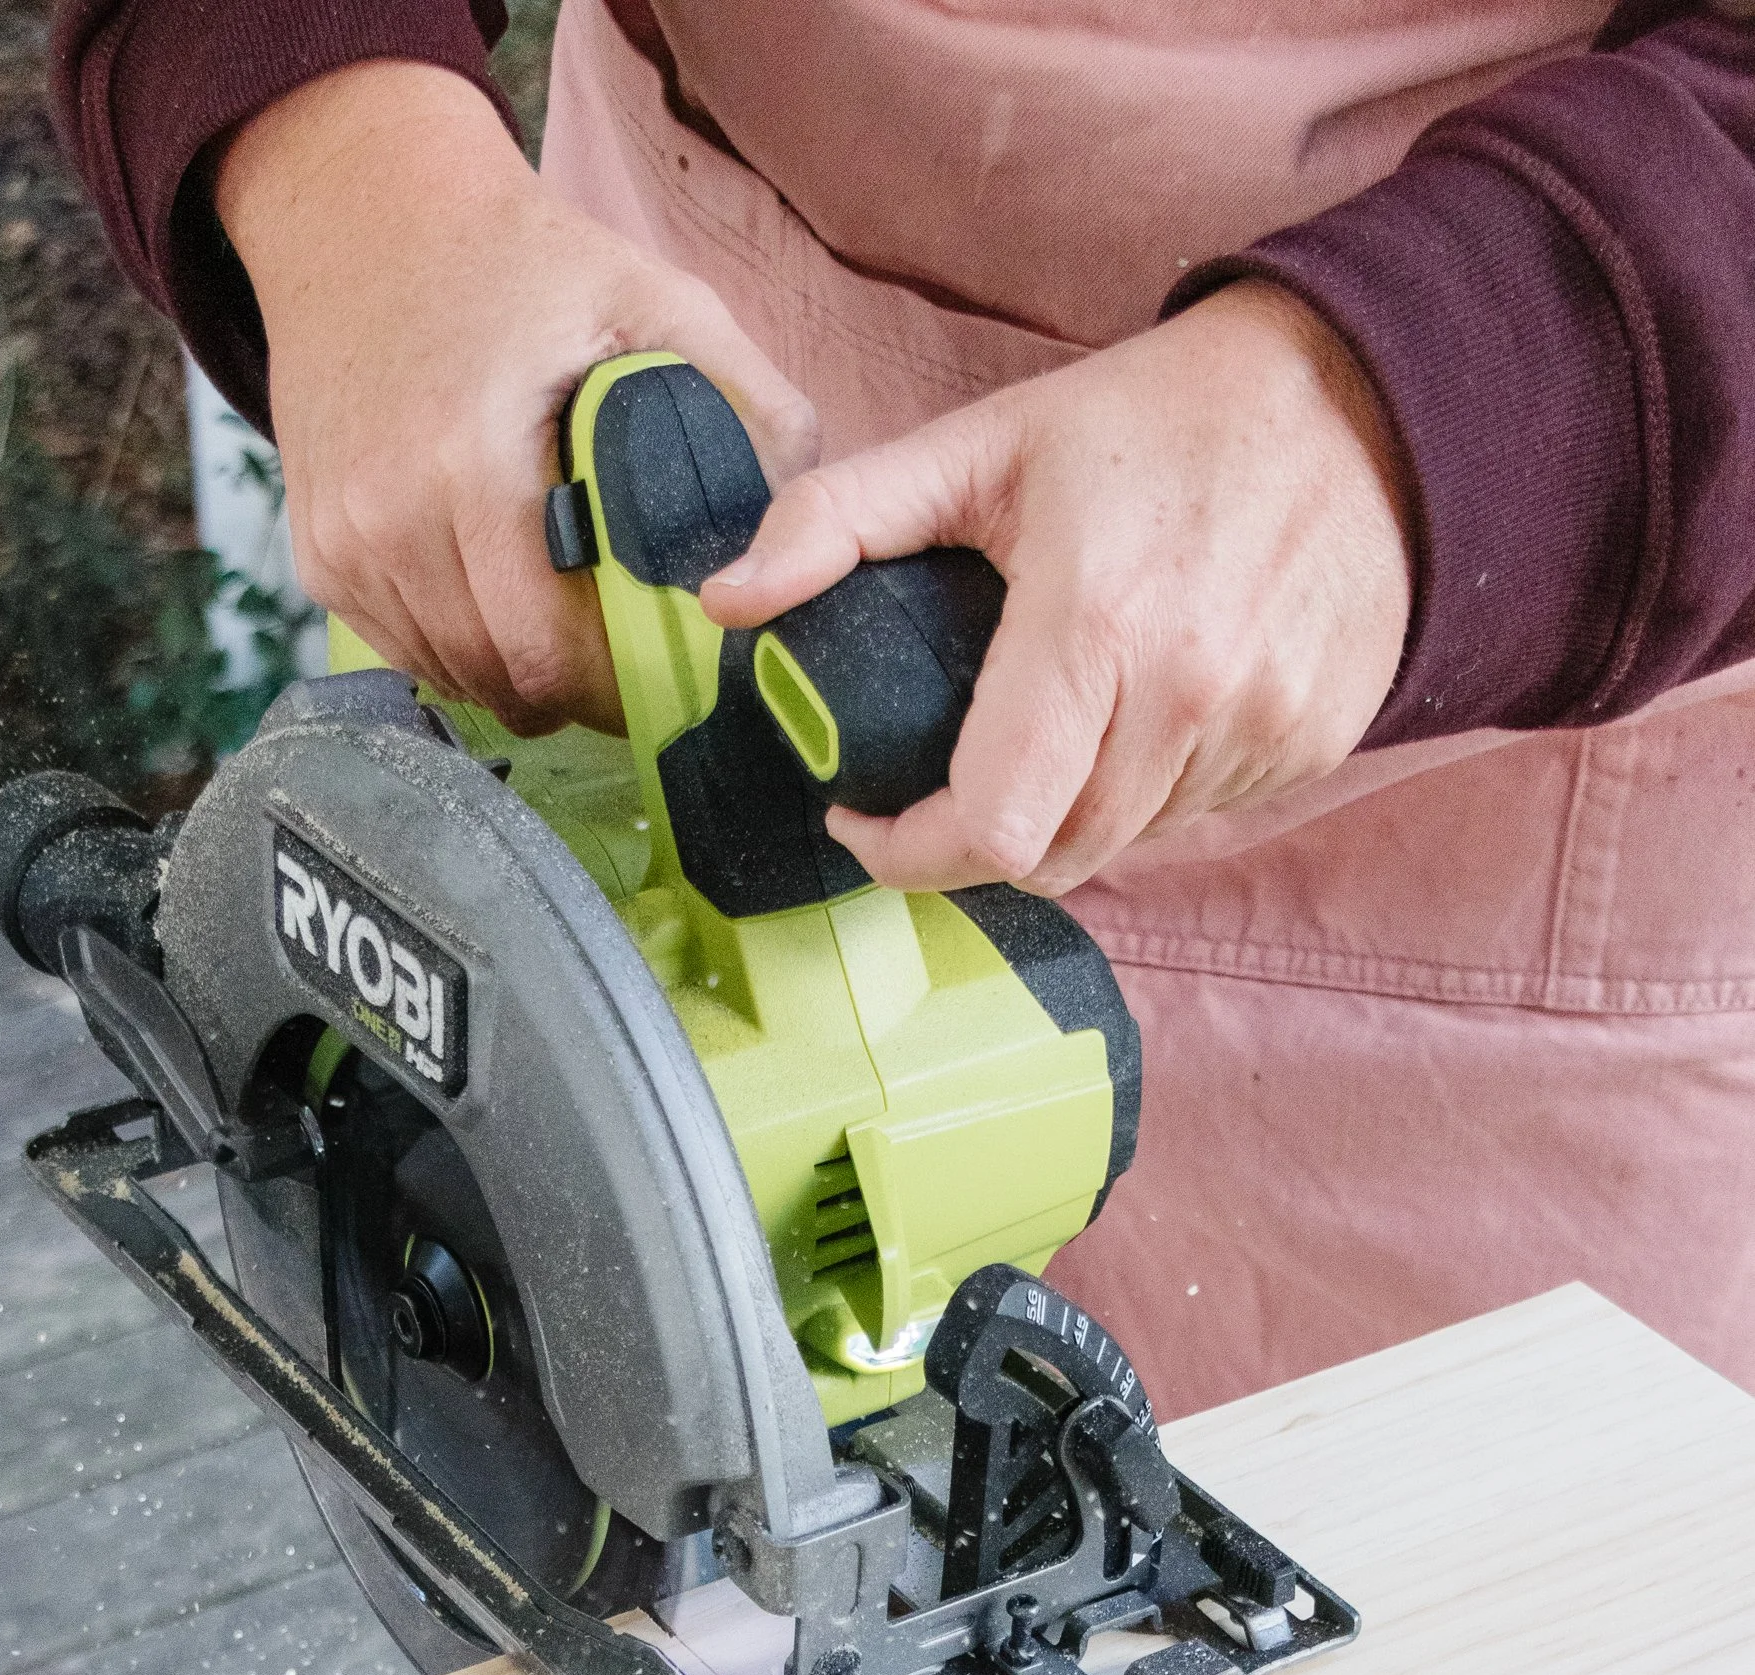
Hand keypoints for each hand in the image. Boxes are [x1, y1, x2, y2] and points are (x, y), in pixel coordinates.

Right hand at [219, 63, 817, 736]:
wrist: (365, 216)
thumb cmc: (520, 261)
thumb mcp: (650, 296)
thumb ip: (742, 395)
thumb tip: (801, 511)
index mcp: (472, 466)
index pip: (546, 655)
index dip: (615, 686)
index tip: (662, 671)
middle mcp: (390, 519)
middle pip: (499, 680)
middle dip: (572, 690)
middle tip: (624, 664)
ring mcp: (342, 543)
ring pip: (448, 677)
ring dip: (512, 674)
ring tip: (562, 632)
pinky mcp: (317, 554)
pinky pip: (401, 650)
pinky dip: (456, 646)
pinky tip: (496, 599)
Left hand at [699, 282, 1414, 893]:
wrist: (1369, 401)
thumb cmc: (1158, 420)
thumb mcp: (985, 443)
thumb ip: (839, 518)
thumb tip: (720, 596)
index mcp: (1096, 625)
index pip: (989, 828)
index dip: (909, 853)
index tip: (864, 815)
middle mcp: (1188, 696)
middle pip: (1048, 859)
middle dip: (975, 839)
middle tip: (940, 778)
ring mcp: (1260, 730)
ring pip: (1119, 846)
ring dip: (1062, 815)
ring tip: (1051, 723)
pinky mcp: (1309, 746)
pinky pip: (1195, 817)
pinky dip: (1145, 791)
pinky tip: (1142, 708)